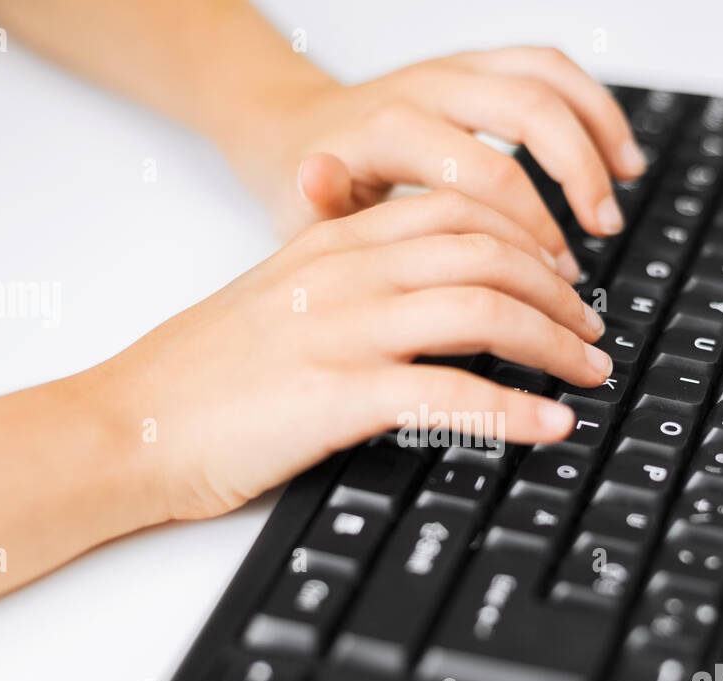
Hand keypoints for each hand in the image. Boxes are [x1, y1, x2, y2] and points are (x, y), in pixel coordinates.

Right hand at [92, 190, 611, 521]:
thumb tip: (429, 302)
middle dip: (559, 292)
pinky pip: (451, 393)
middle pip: (488, 252)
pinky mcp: (336, 396)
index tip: (563, 280)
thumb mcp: (281, 301)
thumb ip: (350, 283)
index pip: (460, 211)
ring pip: (483, 310)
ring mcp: (342, 331)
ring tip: (589, 373)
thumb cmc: (203, 374)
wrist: (130, 423)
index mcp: (335, 243)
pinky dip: (516, 411)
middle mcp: (345, 273)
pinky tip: (551, 426)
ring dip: (555, 343)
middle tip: (592, 332)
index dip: (530, 240)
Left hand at [228, 46, 644, 278]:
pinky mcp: (479, 66)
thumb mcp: (301, 212)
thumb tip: (317, 179)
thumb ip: (318, 204)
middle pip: (530, 110)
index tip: (551, 281)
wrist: (297, 132)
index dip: (531, 231)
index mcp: (390, 127)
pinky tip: (620, 156)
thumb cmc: (308, 186)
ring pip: (549, 78)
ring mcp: (458, 70)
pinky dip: (594, 106)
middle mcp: (429, 85)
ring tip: (623, 190)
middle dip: (577, 176)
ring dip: (597, 132)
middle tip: (600, 234)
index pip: (485, 175)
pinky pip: (552, 69)